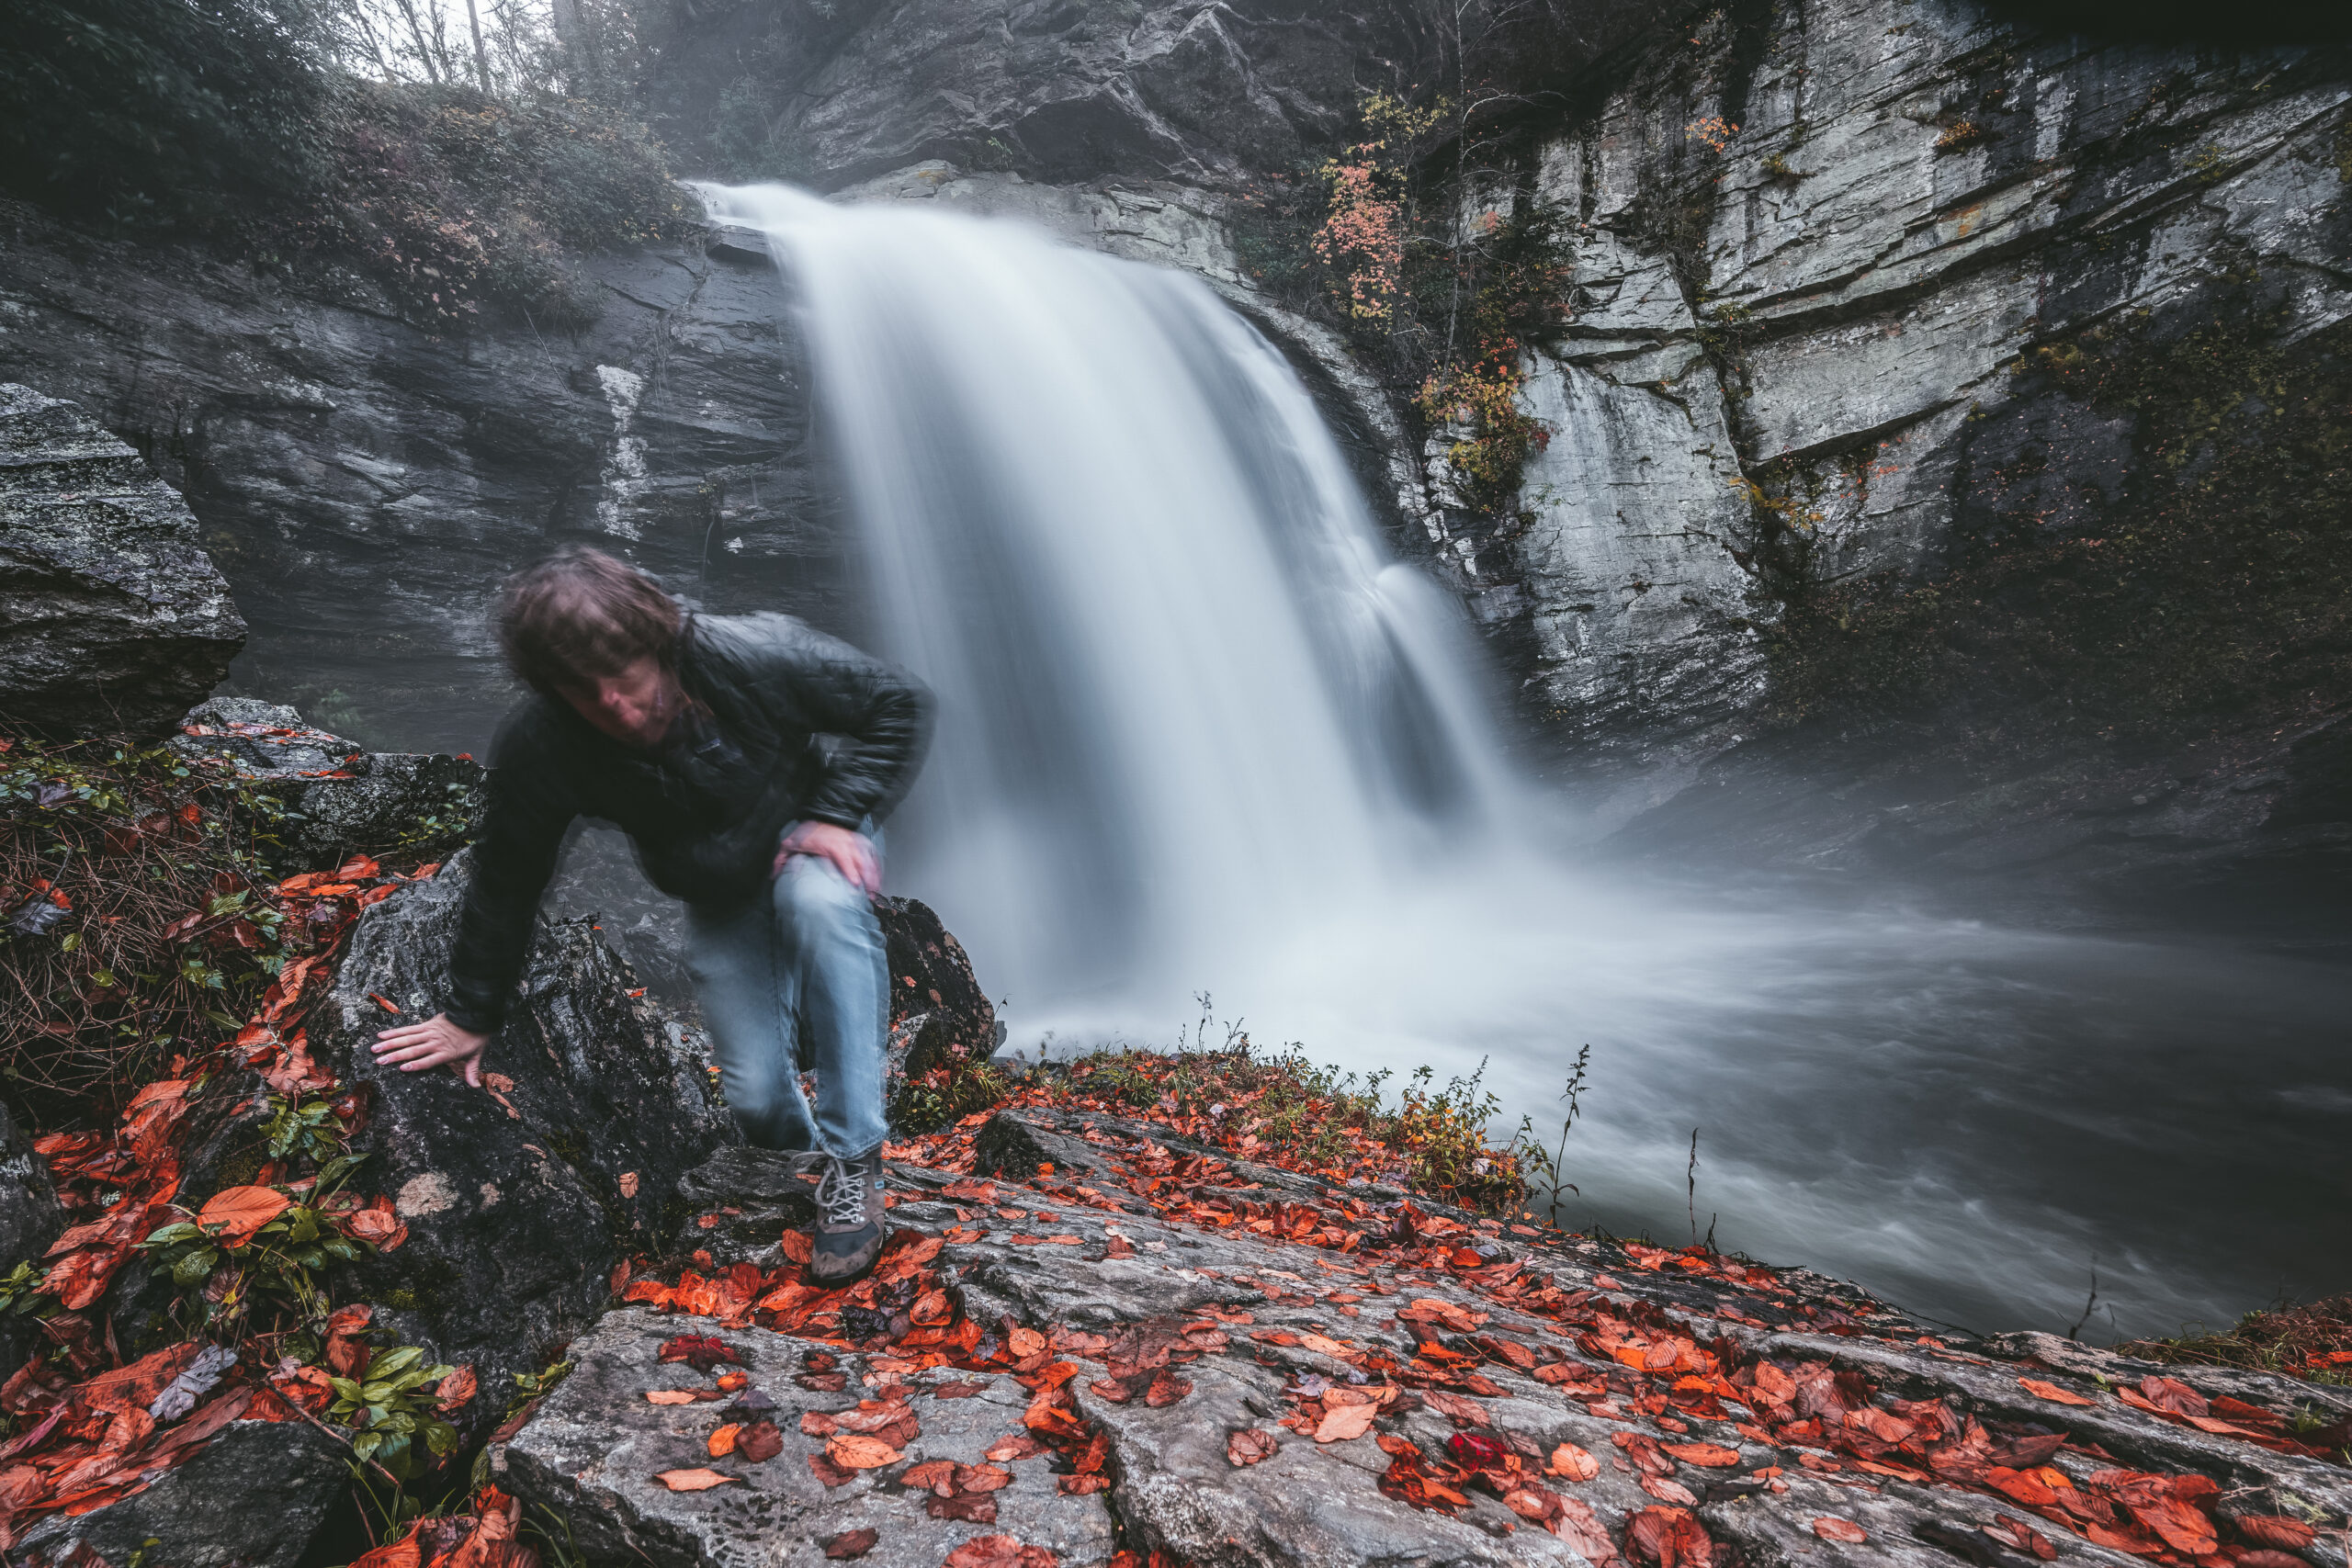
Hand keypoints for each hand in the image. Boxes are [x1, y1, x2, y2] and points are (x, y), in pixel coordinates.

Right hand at [370, 1012, 489, 1086]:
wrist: (476, 1014)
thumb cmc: (475, 1036)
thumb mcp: (476, 1054)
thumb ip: (472, 1070)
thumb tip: (475, 1086)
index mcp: (446, 1053)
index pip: (428, 1060)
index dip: (416, 1064)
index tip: (402, 1068)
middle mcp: (435, 1043)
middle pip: (413, 1050)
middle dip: (395, 1056)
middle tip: (379, 1061)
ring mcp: (429, 1033)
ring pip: (407, 1039)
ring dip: (390, 1044)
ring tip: (375, 1049)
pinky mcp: (426, 1024)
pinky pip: (408, 1029)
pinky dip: (394, 1032)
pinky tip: (381, 1035)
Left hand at [775, 820, 880, 895]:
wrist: (824, 814)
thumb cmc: (809, 831)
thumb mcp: (793, 842)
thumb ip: (783, 858)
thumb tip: (774, 873)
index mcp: (832, 846)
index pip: (844, 860)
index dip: (850, 873)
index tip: (855, 885)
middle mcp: (846, 844)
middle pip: (860, 862)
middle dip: (866, 878)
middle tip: (869, 893)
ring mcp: (854, 843)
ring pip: (868, 859)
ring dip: (873, 875)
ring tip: (875, 889)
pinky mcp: (859, 843)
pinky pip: (871, 854)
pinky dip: (875, 866)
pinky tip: (877, 877)